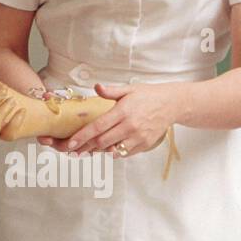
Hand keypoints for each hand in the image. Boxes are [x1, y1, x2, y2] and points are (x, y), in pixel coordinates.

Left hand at [44, 82, 179, 156]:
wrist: (171, 104)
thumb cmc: (148, 96)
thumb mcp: (129, 89)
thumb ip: (111, 91)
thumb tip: (97, 87)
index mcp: (123, 111)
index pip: (98, 127)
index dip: (81, 137)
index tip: (69, 144)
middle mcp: (130, 126)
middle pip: (101, 142)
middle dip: (85, 147)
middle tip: (73, 149)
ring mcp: (138, 138)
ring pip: (112, 150)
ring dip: (98, 151)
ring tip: (86, 150)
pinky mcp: (144, 145)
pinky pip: (124, 153)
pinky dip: (113, 152)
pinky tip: (106, 148)